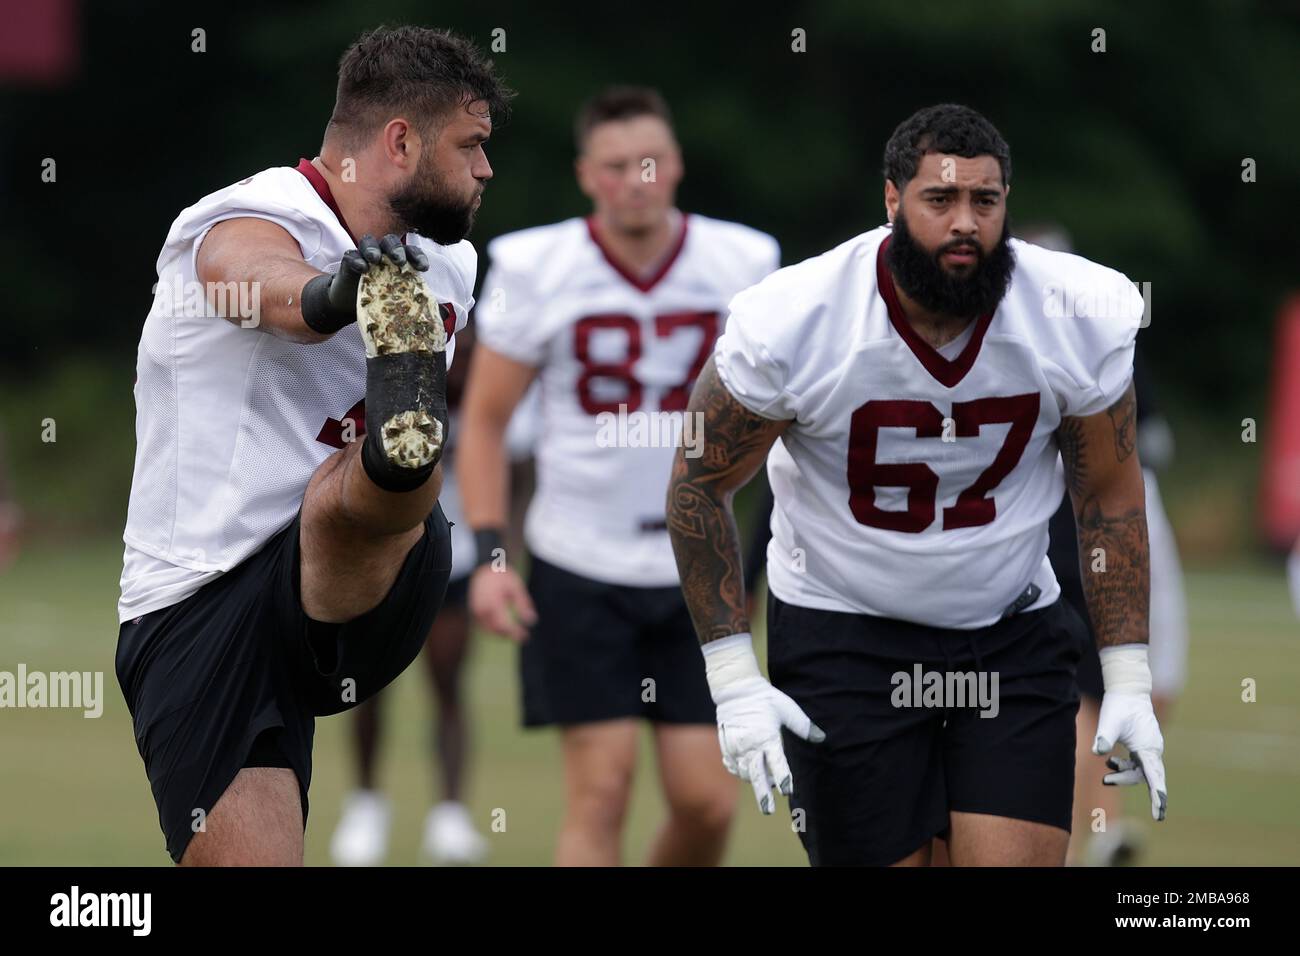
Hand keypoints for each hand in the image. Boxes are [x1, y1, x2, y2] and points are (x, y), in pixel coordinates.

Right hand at [301, 233, 429, 333]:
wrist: (352, 305)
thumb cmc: (382, 301)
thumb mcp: (403, 304)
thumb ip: (422, 304)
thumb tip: (446, 315)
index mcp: (399, 260)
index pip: (411, 252)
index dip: (418, 256)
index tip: (424, 268)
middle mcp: (383, 254)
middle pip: (390, 241)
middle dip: (396, 249)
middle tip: (399, 260)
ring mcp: (364, 256)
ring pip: (368, 242)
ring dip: (373, 249)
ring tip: (376, 260)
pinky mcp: (348, 262)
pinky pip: (351, 255)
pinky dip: (356, 259)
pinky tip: (362, 268)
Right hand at [468, 563, 536, 641]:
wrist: (483, 568)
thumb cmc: (502, 576)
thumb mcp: (516, 587)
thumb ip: (523, 604)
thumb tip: (532, 621)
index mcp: (492, 602)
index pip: (504, 625)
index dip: (514, 633)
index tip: (525, 636)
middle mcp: (482, 609)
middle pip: (496, 629)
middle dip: (509, 635)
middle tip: (524, 637)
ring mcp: (476, 611)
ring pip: (489, 629)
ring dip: (502, 634)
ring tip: (516, 633)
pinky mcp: (474, 612)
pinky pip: (484, 625)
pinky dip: (495, 629)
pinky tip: (506, 628)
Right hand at [703, 634, 824, 813]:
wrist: (735, 690)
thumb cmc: (765, 698)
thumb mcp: (787, 709)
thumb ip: (804, 726)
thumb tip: (822, 738)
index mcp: (766, 736)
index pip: (776, 762)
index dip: (782, 777)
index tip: (787, 790)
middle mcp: (750, 745)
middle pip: (756, 775)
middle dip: (762, 794)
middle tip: (768, 810)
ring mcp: (736, 747)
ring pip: (745, 773)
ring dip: (755, 781)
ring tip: (766, 784)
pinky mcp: (727, 747)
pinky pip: (733, 766)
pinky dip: (741, 772)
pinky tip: (748, 771)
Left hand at [1094, 645, 1167, 820]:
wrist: (1128, 689)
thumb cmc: (1120, 705)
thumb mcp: (1109, 721)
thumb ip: (1104, 736)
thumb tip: (1098, 752)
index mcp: (1148, 747)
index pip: (1154, 776)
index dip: (1157, 795)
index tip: (1159, 812)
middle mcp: (1152, 749)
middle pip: (1148, 776)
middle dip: (1143, 790)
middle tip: (1129, 797)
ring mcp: (1149, 747)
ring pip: (1141, 770)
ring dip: (1125, 775)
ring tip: (1105, 776)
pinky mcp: (1142, 744)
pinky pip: (1137, 763)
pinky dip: (1124, 766)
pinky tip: (1110, 762)